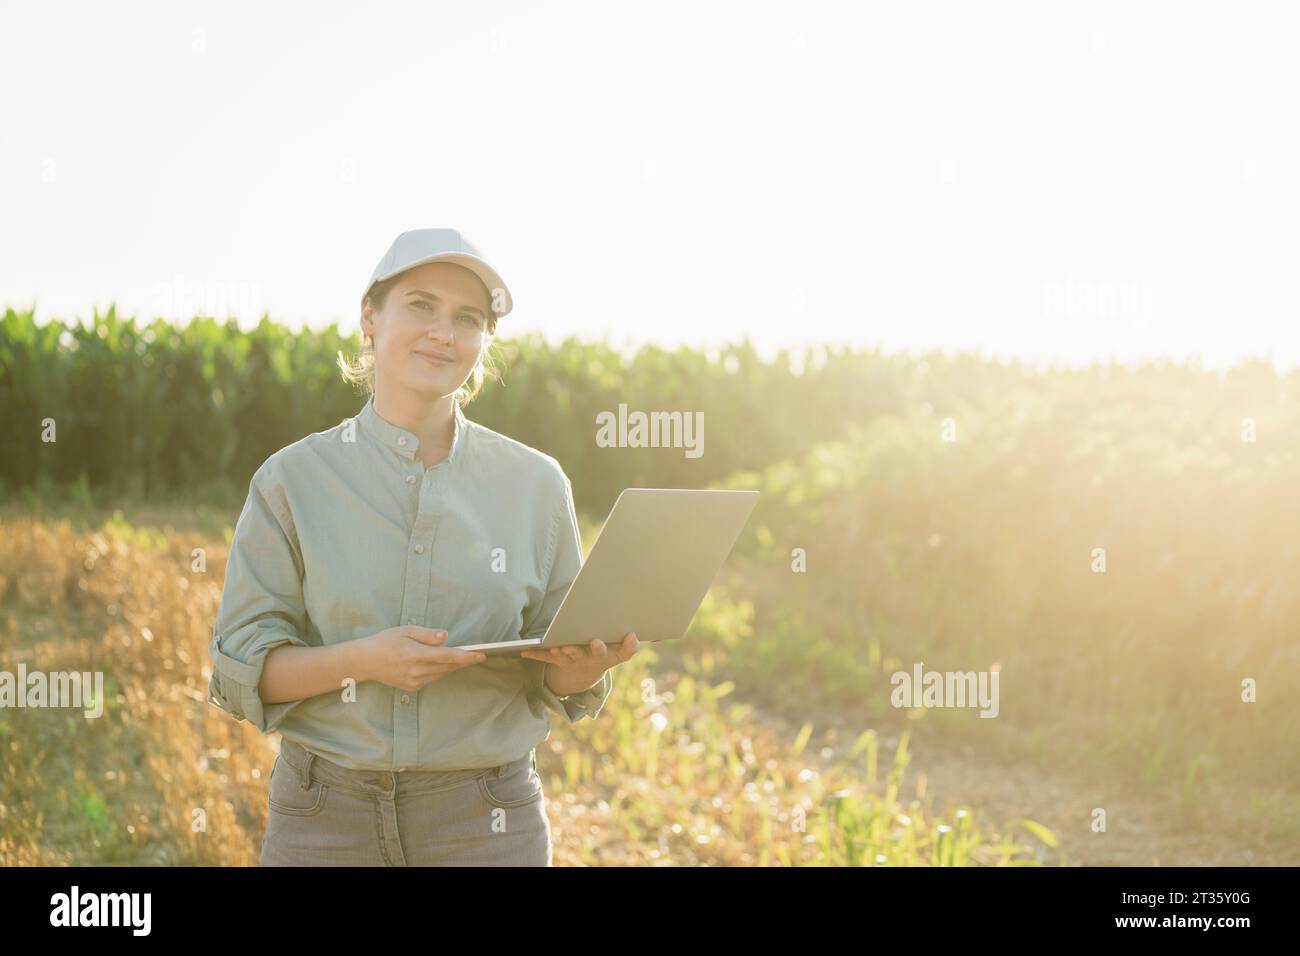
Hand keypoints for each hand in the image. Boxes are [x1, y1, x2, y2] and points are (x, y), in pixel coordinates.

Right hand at [358, 625, 484, 691]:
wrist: (365, 661)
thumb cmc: (385, 641)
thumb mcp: (405, 631)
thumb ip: (427, 634)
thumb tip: (446, 636)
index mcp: (415, 654)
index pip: (447, 656)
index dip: (466, 656)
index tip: (481, 655)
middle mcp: (416, 671)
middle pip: (448, 666)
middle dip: (464, 660)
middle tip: (477, 654)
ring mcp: (414, 681)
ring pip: (442, 673)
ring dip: (453, 666)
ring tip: (462, 657)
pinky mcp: (412, 687)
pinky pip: (433, 678)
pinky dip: (440, 670)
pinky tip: (441, 663)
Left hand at [520, 631, 640, 695]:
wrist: (587, 673)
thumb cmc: (606, 655)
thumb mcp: (621, 654)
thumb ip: (630, 647)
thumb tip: (634, 636)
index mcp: (600, 655)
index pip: (601, 652)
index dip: (599, 648)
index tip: (596, 641)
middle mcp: (583, 659)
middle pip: (578, 655)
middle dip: (574, 651)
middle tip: (568, 647)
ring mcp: (569, 660)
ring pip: (562, 656)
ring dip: (557, 652)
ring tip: (552, 647)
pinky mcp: (557, 659)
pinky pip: (544, 657)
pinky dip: (535, 655)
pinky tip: (523, 652)